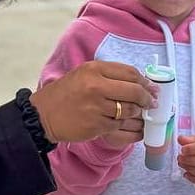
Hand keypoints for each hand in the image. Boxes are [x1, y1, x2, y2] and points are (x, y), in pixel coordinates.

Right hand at [31, 61, 156, 143]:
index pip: (129, 72)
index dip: (144, 81)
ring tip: (137, 113)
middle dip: (146, 98)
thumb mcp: (83, 75)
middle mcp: (96, 86)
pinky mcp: (97, 125)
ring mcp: (97, 107)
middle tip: (151, 103)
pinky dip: (124, 124)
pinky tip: (123, 122)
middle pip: (134, 91)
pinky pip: (119, 124)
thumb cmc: (65, 94)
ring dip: (137, 112)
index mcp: (94, 69)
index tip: (151, 87)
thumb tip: (140, 82)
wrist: (43, 115)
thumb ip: (109, 76)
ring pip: (129, 110)